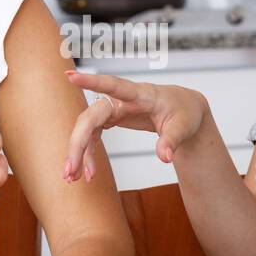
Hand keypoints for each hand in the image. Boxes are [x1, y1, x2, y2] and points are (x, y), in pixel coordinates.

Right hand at [61, 71, 207, 181]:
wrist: (185, 111)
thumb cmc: (184, 112)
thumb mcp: (183, 127)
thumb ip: (172, 141)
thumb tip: (164, 157)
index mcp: (141, 94)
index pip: (114, 85)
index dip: (92, 81)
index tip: (70, 77)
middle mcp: (121, 100)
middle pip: (91, 117)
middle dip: (78, 143)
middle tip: (70, 171)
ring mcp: (114, 109)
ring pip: (87, 128)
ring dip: (78, 153)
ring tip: (73, 178)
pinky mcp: (111, 118)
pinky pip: (93, 136)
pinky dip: (87, 154)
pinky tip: (88, 172)